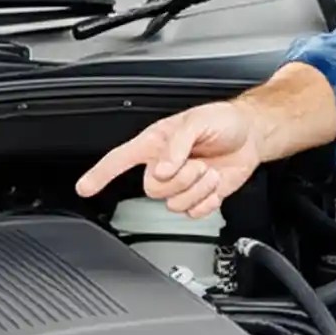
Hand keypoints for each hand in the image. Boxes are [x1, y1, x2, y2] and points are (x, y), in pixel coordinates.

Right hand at [74, 101, 261, 217]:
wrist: (251, 135)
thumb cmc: (223, 120)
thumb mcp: (198, 121)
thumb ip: (177, 143)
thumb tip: (162, 168)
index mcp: (157, 143)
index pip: (120, 159)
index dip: (100, 173)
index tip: (84, 187)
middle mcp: (165, 165)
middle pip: (152, 189)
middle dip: (179, 179)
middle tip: (198, 163)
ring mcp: (182, 183)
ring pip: (174, 204)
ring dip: (197, 188)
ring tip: (209, 170)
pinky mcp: (200, 196)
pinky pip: (194, 213)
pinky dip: (208, 201)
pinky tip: (214, 184)